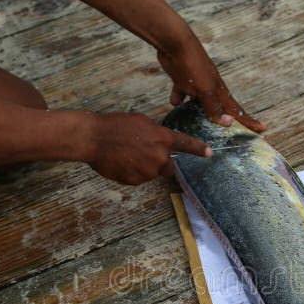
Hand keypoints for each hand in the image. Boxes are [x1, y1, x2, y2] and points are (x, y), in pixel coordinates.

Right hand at [86, 112, 210, 184]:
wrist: (94, 138)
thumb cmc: (115, 125)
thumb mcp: (141, 122)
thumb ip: (155, 133)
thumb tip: (159, 142)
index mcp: (162, 139)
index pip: (186, 145)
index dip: (198, 149)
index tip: (209, 153)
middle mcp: (159, 157)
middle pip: (169, 167)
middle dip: (161, 163)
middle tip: (144, 154)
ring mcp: (148, 171)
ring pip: (152, 173)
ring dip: (144, 167)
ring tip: (126, 154)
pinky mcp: (135, 181)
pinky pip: (138, 178)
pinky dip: (132, 173)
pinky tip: (121, 162)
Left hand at [157, 38, 265, 132]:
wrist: (174, 42)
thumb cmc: (191, 64)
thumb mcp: (204, 89)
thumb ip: (213, 106)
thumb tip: (229, 122)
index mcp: (219, 91)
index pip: (236, 110)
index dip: (248, 121)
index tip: (262, 128)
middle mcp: (210, 88)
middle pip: (220, 108)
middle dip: (227, 120)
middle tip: (234, 132)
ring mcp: (196, 83)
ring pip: (201, 103)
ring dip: (201, 113)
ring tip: (201, 125)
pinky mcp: (182, 78)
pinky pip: (182, 92)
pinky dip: (179, 99)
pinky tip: (175, 105)